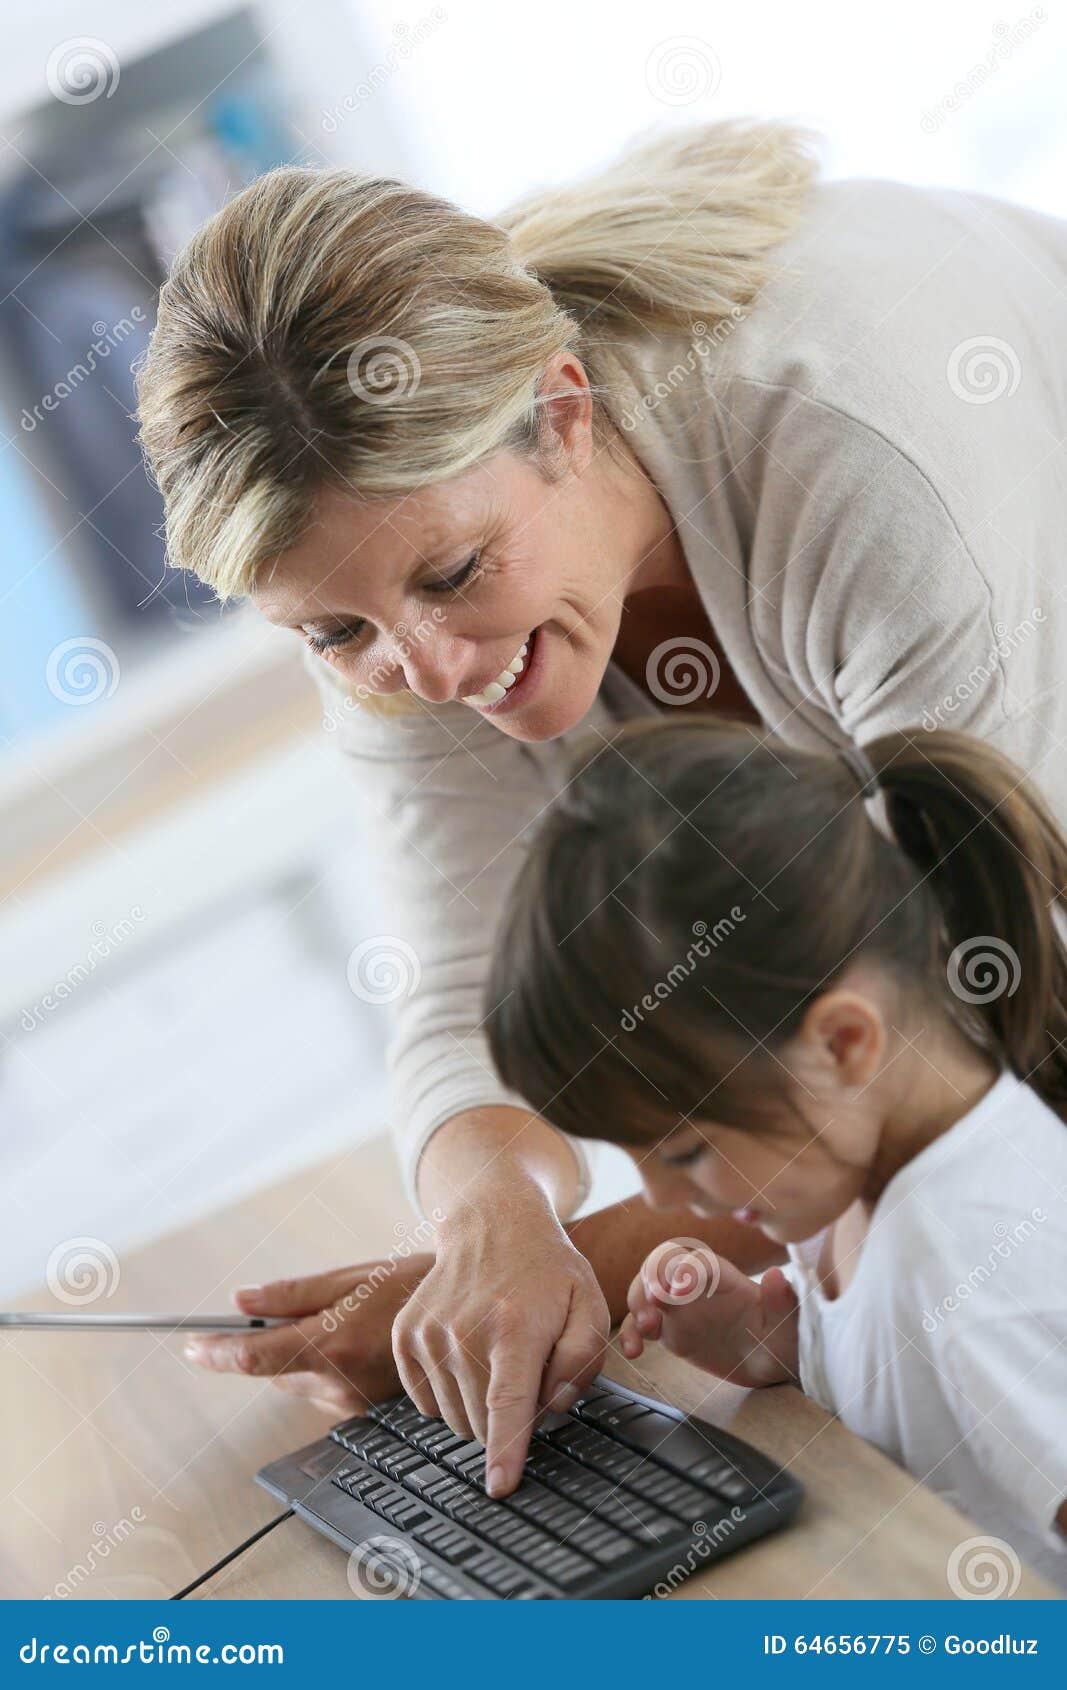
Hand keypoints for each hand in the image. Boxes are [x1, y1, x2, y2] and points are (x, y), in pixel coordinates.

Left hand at [183, 1256, 432, 1413]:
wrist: (473, 1314)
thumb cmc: (415, 1285)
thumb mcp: (353, 1278)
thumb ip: (293, 1294)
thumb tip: (240, 1302)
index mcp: (332, 1345)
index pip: (254, 1359)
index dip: (215, 1353)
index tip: (191, 1346)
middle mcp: (340, 1383)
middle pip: (276, 1372)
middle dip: (270, 1344)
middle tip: (286, 1311)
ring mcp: (355, 1403)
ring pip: (301, 1382)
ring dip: (301, 1356)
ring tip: (341, 1320)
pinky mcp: (368, 1411)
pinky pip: (327, 1390)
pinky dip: (327, 1367)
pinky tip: (356, 1340)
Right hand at [391, 1184, 609, 1496]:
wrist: (492, 1225)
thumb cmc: (548, 1272)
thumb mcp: (589, 1307)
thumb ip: (581, 1362)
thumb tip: (552, 1408)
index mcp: (515, 1328)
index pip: (508, 1405)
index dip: (506, 1453)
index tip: (499, 1489)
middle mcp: (464, 1331)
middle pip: (482, 1422)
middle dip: (508, 1418)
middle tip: (524, 1371)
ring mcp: (428, 1334)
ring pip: (453, 1418)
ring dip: (478, 1407)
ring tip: (497, 1358)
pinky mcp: (405, 1336)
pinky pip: (425, 1401)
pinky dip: (449, 1393)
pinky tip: (468, 1357)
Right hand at [618, 1239, 798, 1387]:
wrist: (770, 1360)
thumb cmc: (782, 1334)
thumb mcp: (789, 1322)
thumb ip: (781, 1300)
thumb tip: (777, 1276)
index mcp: (723, 1275)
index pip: (697, 1261)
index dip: (684, 1271)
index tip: (676, 1291)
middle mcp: (695, 1284)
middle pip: (661, 1265)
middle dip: (650, 1280)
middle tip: (651, 1308)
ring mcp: (678, 1306)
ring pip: (644, 1290)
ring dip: (636, 1304)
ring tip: (643, 1331)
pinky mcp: (668, 1329)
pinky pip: (640, 1325)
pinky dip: (630, 1334)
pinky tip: (632, 1352)